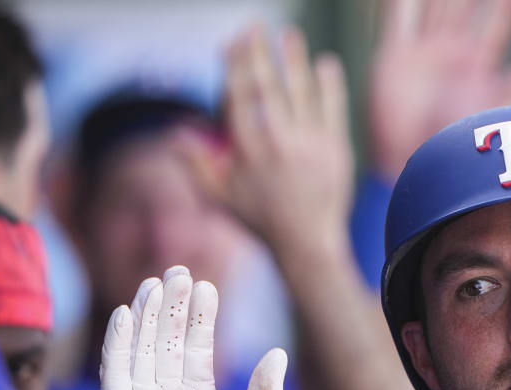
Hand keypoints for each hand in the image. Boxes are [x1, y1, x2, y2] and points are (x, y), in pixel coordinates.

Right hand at [100, 265, 286, 389]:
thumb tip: (278, 352)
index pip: (195, 347)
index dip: (198, 317)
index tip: (206, 284)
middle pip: (164, 340)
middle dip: (170, 306)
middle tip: (178, 271)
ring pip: (141, 350)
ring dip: (145, 316)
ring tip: (155, 283)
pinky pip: (117, 375)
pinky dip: (118, 345)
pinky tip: (125, 316)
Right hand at [180, 27, 351, 259]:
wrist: (308, 243)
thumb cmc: (260, 221)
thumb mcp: (220, 197)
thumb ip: (196, 163)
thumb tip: (174, 132)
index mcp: (249, 151)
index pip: (239, 98)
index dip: (236, 67)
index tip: (233, 42)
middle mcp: (278, 143)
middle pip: (269, 88)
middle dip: (261, 53)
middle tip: (257, 25)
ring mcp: (310, 145)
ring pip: (301, 93)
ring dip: (295, 61)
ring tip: (290, 35)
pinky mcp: (336, 150)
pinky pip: (332, 110)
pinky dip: (330, 86)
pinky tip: (326, 64)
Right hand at [367, 0, 510, 177]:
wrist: (413, 157)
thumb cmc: (453, 138)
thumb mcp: (488, 107)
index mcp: (476, 66)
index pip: (497, 29)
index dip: (507, 9)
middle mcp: (451, 55)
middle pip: (465, 10)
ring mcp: (423, 53)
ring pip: (434, 9)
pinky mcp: (395, 56)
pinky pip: (397, 20)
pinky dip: (399, 4)